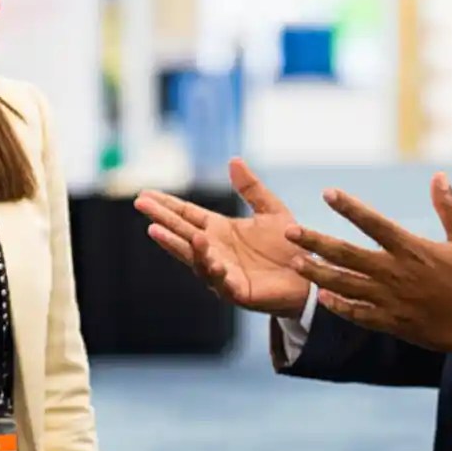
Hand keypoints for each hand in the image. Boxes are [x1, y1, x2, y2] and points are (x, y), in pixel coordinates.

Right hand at [134, 158, 310, 316]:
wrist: (311, 276)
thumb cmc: (289, 246)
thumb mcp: (271, 210)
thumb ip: (252, 188)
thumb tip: (234, 160)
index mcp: (221, 230)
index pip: (187, 215)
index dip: (166, 205)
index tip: (144, 194)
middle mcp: (216, 250)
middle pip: (182, 233)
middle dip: (161, 219)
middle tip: (140, 204)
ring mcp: (223, 271)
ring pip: (194, 257)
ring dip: (176, 243)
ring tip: (157, 229)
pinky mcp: (237, 290)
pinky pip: (219, 280)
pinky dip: (210, 267)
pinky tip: (205, 255)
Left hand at [284, 173, 451, 354]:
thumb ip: (450, 209)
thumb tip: (438, 177)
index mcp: (411, 250)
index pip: (373, 223)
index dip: (349, 207)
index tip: (328, 193)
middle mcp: (394, 273)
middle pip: (346, 254)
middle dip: (316, 242)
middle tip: (290, 232)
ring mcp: (389, 300)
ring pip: (344, 285)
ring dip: (318, 274)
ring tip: (296, 263)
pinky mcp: (391, 322)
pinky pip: (358, 314)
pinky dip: (339, 307)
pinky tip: (322, 298)